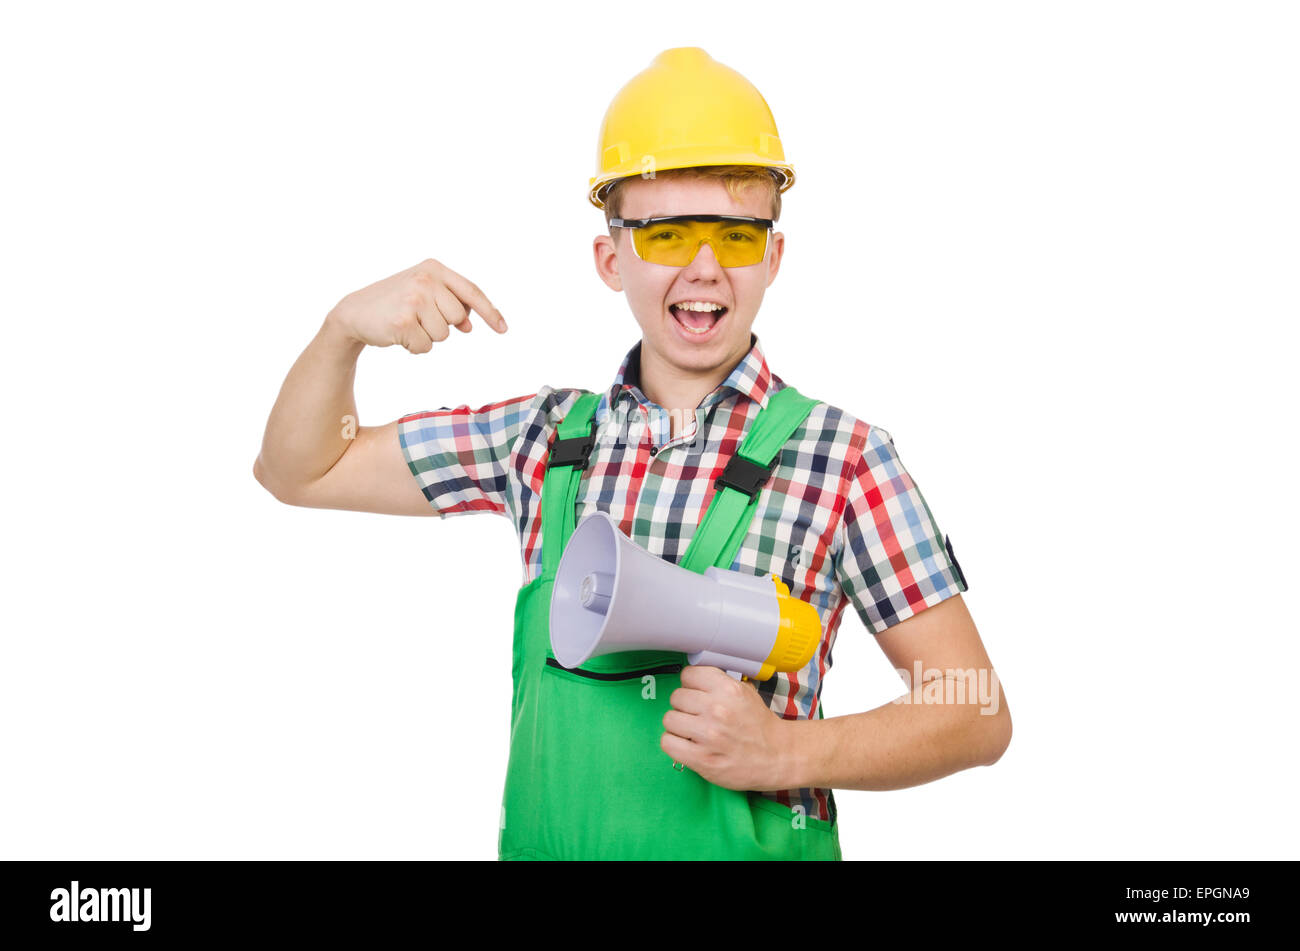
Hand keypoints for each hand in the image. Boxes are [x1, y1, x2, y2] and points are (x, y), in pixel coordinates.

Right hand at [325, 257, 506, 351]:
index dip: (489, 311)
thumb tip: (470, 326)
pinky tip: (398, 334)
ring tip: (406, 324)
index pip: (471, 291)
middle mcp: (425, 279)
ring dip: (426, 337)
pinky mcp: (403, 320)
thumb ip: (449, 303)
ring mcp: (414, 298)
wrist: (354, 313)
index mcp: (433, 268)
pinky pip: (426, 347)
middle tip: (417, 318)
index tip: (503, 329)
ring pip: (443, 335)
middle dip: (442, 326)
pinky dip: (414, 347)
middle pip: (458, 318)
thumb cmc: (393, 303)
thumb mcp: (422, 293)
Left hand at [661, 665, 791, 790]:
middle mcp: (717, 709)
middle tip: (697, 716)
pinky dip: (674, 744)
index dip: (691, 685)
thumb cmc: (759, 726)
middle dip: (685, 706)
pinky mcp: (701, 759)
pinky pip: (667, 742)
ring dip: (678, 726)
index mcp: (728, 689)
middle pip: (676, 697)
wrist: (777, 757)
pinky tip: (687, 745)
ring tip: (693, 731)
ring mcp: (708, 735)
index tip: (696, 693)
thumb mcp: (746, 692)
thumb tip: (694, 677)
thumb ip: (720, 682)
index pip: (688, 675)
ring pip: (669, 719)